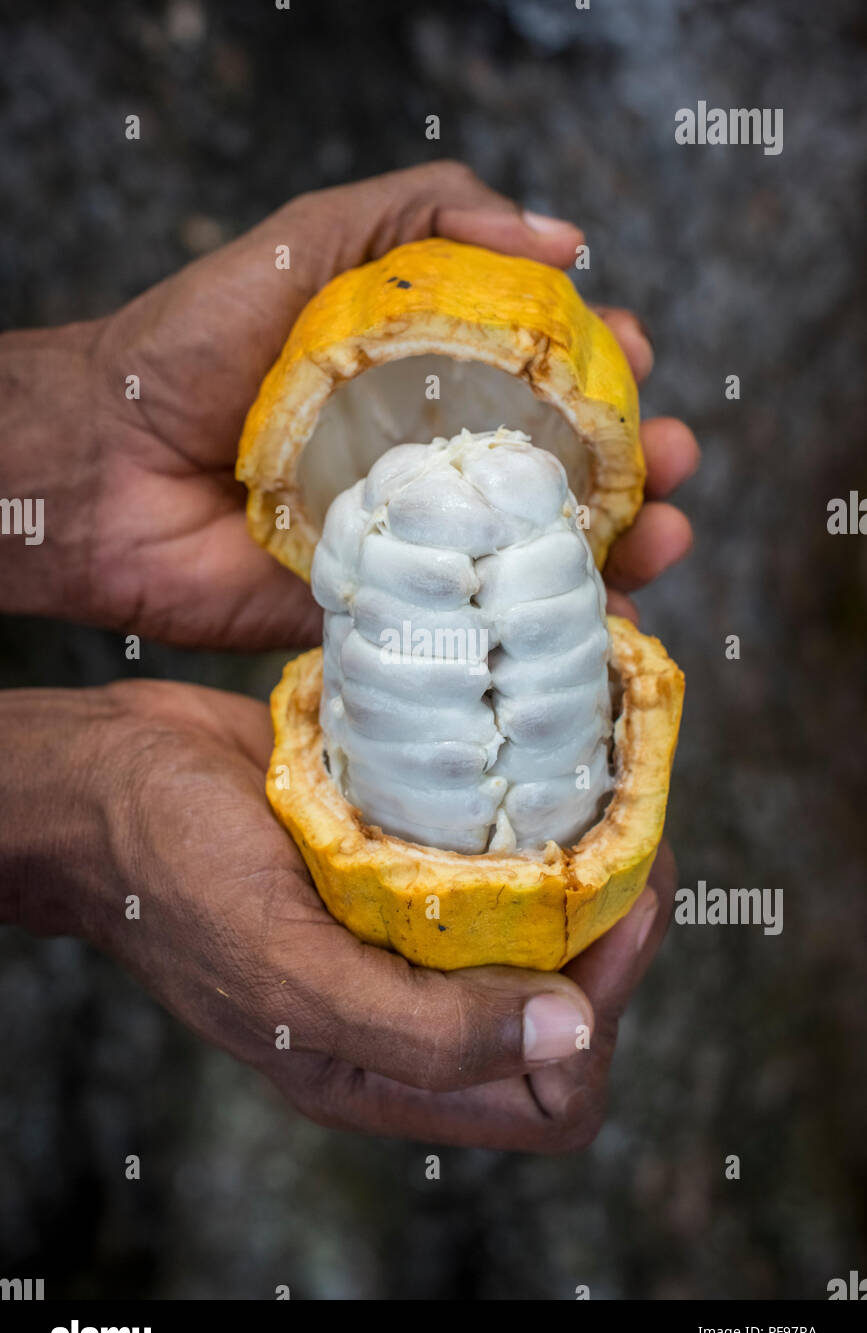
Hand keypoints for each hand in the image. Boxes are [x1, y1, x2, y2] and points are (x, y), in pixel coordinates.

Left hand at [0, 162, 695, 647]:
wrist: (102, 465)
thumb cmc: (195, 345)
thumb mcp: (317, 241)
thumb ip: (428, 215)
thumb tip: (564, 239)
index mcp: (426, 379)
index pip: (544, 376)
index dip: (606, 369)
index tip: (639, 360)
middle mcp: (431, 463)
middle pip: (564, 470)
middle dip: (639, 462)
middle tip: (675, 456)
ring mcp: (413, 545)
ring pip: (539, 554)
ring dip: (624, 545)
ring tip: (668, 532)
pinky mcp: (386, 617)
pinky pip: (479, 627)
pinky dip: (548, 628)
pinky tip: (609, 614)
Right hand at [2, 678, 674, 1150]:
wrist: (109, 778)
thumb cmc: (172, 876)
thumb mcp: (287, 971)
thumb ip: (426, 1031)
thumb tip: (572, 1037)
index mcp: (381, 1067)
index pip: (548, 1098)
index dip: (604, 1017)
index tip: (619, 908)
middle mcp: (407, 1007)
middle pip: (565, 1007)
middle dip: (613, 931)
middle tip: (629, 835)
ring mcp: (405, 929)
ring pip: (541, 927)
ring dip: (585, 866)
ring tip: (603, 791)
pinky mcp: (398, 856)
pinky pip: (496, 857)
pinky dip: (533, 818)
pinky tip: (543, 765)